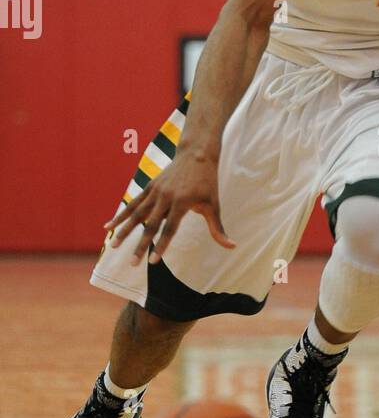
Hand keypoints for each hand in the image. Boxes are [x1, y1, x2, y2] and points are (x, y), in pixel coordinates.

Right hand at [103, 150, 235, 264]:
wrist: (196, 154)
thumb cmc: (208, 182)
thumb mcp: (214, 205)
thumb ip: (218, 228)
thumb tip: (232, 247)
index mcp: (182, 203)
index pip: (170, 229)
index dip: (161, 246)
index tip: (153, 262)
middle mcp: (166, 197)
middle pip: (150, 226)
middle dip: (141, 245)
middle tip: (133, 264)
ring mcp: (155, 191)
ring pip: (136, 214)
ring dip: (124, 231)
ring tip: (114, 246)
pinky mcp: (149, 187)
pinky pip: (132, 204)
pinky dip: (120, 216)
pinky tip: (108, 227)